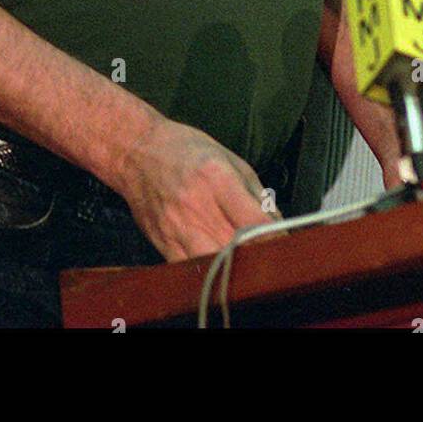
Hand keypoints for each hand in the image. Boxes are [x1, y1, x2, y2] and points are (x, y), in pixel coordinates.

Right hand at [111, 116, 280, 261]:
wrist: (136, 151)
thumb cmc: (185, 150)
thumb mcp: (230, 158)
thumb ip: (255, 193)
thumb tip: (277, 225)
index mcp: (217, 178)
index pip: (254, 222)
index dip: (276, 238)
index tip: (286, 242)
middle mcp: (196, 205)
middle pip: (236, 249)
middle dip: (258, 254)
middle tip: (269, 253)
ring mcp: (177, 227)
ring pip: (214, 265)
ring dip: (234, 267)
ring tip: (244, 259)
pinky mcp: (163, 243)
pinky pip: (192, 270)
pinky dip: (209, 271)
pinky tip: (217, 261)